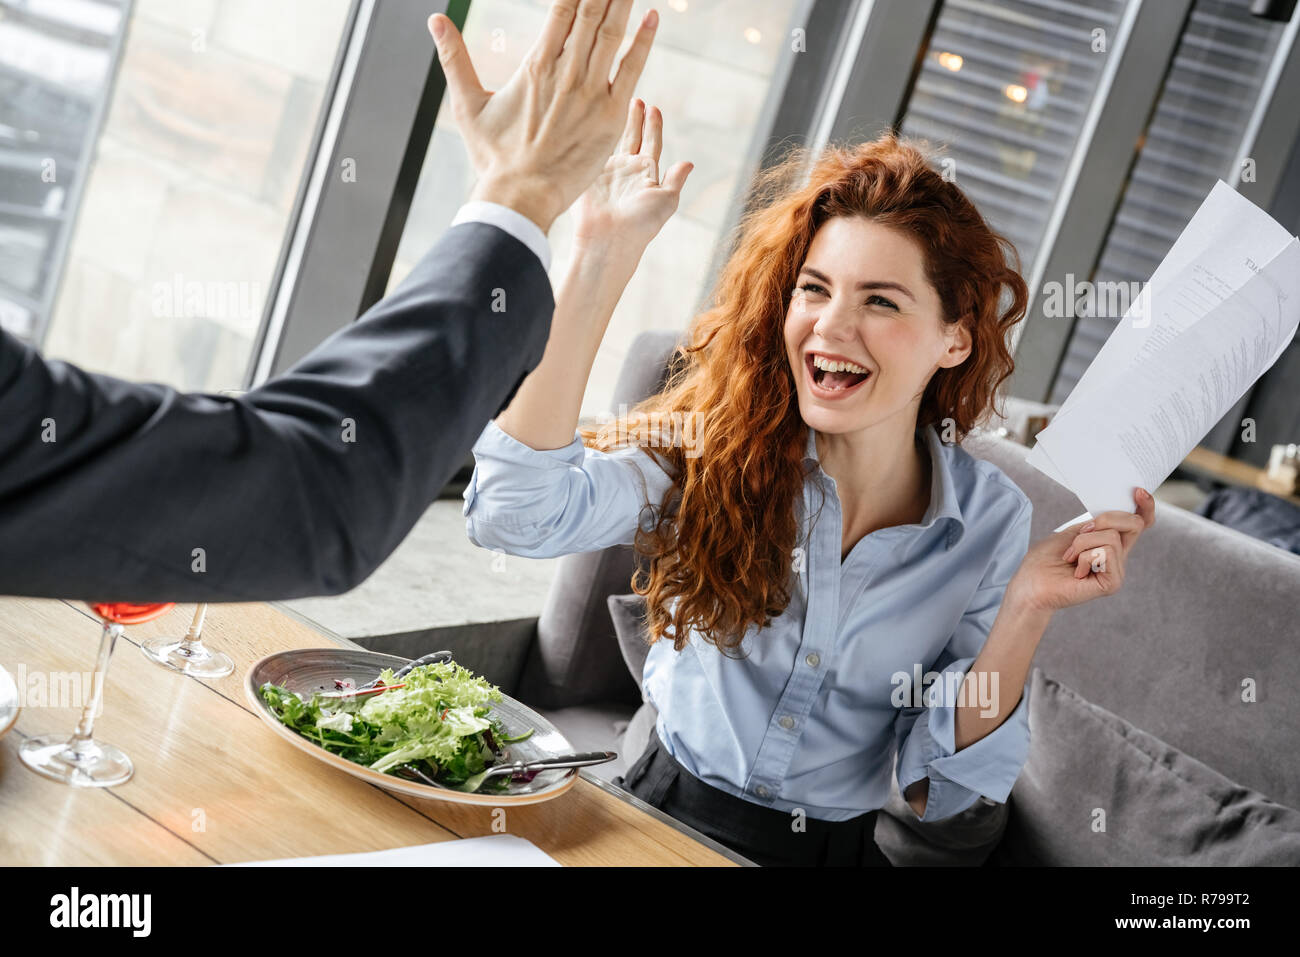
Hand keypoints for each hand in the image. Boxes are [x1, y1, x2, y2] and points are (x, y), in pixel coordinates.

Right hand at [428, 0, 657, 233]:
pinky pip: (632, 70)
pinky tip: (653, 16)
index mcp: (535, 65)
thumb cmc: (493, 156)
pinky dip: (643, 41)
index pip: (562, 10)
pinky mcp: (610, 115)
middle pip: (590, 15)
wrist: (520, 195)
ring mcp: (591, 92)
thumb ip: (455, 58)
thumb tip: (434, 19)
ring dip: (623, 4)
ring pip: (612, 35)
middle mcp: (565, 72)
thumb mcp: (467, 103)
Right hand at [573, 98, 692, 258]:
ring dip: (614, 121)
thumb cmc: (640, 224)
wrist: (608, 239)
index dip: (653, 125)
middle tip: (635, 97)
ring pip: (611, 139)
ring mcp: (605, 171)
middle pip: (631, 137)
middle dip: (634, 117)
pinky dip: (592, 133)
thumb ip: (675, 180)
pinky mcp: (587, 173)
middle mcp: (626, 171)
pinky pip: (590, 148)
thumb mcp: (665, 200)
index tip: (654, 107)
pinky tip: (592, 115)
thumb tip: (689, 162)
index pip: (651, 143)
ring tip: (614, 100)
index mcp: (646, 175)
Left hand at [1005, 487, 1155, 613]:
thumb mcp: (1073, 532)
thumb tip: (1117, 514)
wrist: (1031, 583)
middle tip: (1082, 532)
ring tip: (1071, 557)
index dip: (1145, 506)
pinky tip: (1076, 572)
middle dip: (1106, 519)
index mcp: (1109, 542)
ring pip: (1112, 538)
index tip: (1137, 491)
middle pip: (1134, 524)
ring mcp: (1116, 570)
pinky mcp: (1113, 582)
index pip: (1138, 523)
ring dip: (1083, 542)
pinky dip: (1084, 557)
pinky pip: (1105, 553)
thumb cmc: (1046, 559)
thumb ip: (1098, 524)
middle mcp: (1117, 555)